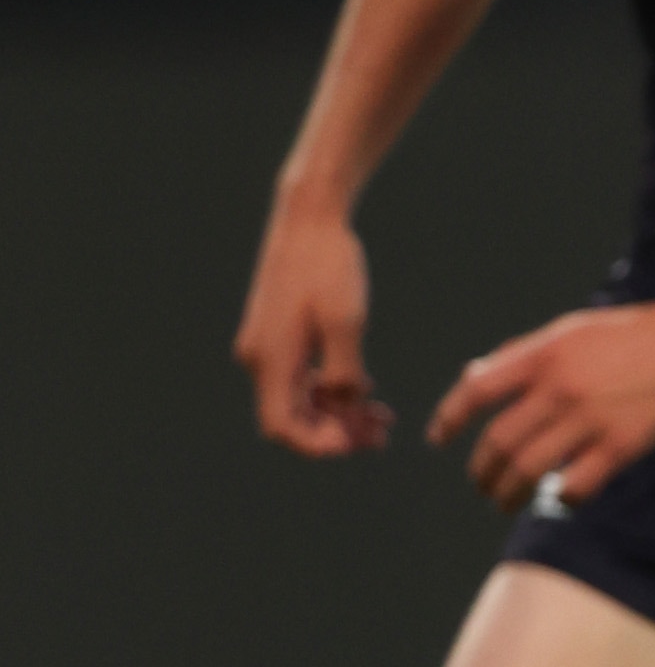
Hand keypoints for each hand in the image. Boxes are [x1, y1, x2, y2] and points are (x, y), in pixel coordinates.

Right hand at [236, 205, 391, 455]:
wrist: (309, 220)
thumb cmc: (329, 266)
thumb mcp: (346, 322)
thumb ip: (344, 371)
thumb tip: (345, 406)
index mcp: (270, 359)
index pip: (282, 426)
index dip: (318, 445)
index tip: (355, 446)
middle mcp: (261, 358)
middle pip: (292, 418)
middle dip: (335, 433)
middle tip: (381, 437)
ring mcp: (268, 346)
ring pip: (300, 400)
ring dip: (338, 414)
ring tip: (382, 420)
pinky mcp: (279, 334)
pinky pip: (301, 377)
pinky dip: (331, 390)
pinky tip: (367, 392)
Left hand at [428, 299, 654, 510]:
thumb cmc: (632, 335)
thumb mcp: (570, 330)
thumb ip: (523, 354)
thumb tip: (475, 378)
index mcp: (544, 354)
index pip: (477, 390)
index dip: (450, 417)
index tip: (439, 438)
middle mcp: (562, 387)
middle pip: (500, 441)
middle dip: (482, 470)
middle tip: (481, 483)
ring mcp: (592, 418)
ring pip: (531, 470)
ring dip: (509, 493)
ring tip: (503, 501)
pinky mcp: (623, 445)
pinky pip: (578, 485)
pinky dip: (561, 498)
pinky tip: (560, 497)